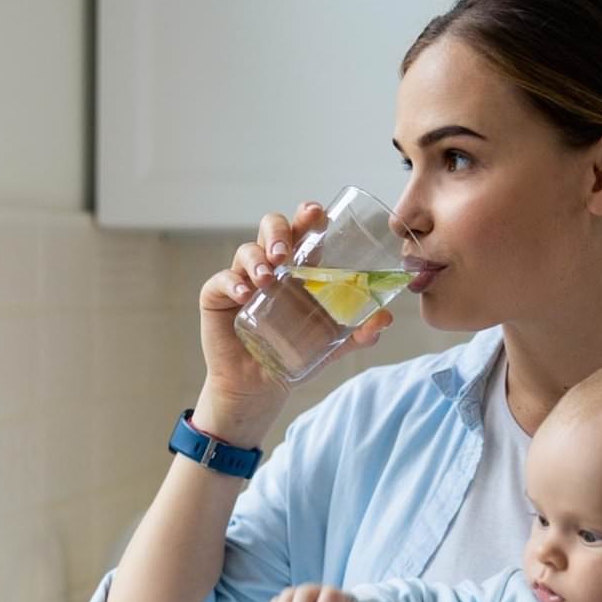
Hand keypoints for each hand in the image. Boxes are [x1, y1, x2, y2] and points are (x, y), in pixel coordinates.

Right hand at [196, 201, 393, 426]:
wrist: (261, 388)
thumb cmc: (294, 356)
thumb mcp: (330, 346)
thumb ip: (357, 334)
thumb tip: (384, 319)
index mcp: (299, 268)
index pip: (302, 231)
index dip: (307, 216)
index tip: (317, 214)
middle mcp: (270, 266)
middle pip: (272, 228)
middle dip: (279, 232)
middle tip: (286, 253)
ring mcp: (242, 278)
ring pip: (247, 250)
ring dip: (257, 259)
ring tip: (267, 279)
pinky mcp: (217, 297)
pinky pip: (221, 280)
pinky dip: (232, 282)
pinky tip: (244, 295)